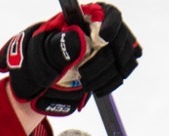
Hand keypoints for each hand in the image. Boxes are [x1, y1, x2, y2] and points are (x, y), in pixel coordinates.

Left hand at [0, 4, 140, 116]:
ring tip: (86, 83)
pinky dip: (111, 82)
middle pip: (121, 40)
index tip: (103, 39)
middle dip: (104, 61)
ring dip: (107, 75)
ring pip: (125, 60)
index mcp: (88, 16)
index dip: (111, 25)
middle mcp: (106, 29)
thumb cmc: (44, 56)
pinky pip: (123, 73)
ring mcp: (114, 47)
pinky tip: (96, 87)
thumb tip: (79, 39)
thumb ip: (60, 44)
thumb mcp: (45, 49)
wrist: (46, 75)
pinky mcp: (117, 64)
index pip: (111, 14)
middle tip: (84, 74)